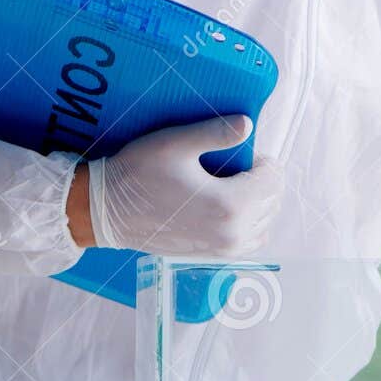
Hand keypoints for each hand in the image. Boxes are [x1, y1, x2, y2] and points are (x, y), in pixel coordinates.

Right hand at [75, 116, 282, 256]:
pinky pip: (248, 240)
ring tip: (235, 183)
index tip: (245, 152)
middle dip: (263, 181)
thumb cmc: (137, 175)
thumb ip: (215, 133)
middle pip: (273, 203)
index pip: (274, 180)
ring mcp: (223, 250)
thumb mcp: (174, 144)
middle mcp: (232, 234)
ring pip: (264, 223)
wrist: (107, 212)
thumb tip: (247, 124)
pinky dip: (248, 222)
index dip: (264, 161)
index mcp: (230, 206)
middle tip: (239, 164)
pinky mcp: (212, 256)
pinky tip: (229, 205)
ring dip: (258, 202)